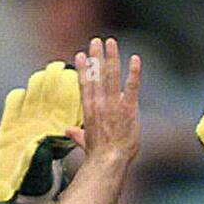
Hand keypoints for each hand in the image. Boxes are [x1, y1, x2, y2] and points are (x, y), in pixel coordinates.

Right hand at [68, 37, 139, 168]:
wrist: (108, 163)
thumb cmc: (98, 156)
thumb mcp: (85, 143)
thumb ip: (77, 134)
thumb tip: (68, 131)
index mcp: (89, 110)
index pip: (85, 84)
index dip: (83, 68)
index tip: (81, 54)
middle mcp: (99, 104)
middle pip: (97, 75)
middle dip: (97, 56)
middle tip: (97, 40)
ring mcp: (113, 105)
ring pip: (111, 76)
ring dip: (111, 57)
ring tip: (111, 42)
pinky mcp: (128, 109)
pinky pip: (131, 87)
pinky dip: (134, 72)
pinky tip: (135, 59)